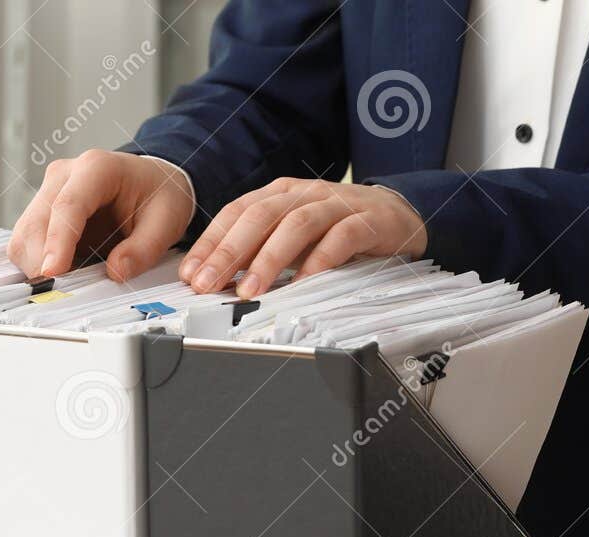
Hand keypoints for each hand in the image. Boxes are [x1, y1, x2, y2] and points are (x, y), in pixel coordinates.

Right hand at [8, 149, 196, 281]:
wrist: (150, 183)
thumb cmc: (157, 196)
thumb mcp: (167, 221)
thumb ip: (144, 249)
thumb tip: (116, 273)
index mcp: (97, 168)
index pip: (67, 205)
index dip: (56, 241)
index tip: (52, 272)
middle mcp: (64, 176)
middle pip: (35, 224)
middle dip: (43, 262)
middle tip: (65, 291)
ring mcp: (48, 193)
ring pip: (24, 236)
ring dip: (38, 265)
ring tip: (71, 279)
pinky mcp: (40, 213)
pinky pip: (26, 244)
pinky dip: (39, 264)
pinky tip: (65, 271)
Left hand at [179, 178, 427, 297]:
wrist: (398, 216)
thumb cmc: (335, 230)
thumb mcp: (290, 238)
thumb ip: (256, 252)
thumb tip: (213, 279)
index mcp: (279, 194)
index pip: (236, 213)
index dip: (210, 243)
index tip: (190, 274)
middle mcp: (305, 194)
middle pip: (260, 216)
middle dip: (229, 252)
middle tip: (209, 284)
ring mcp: (338, 204)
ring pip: (296, 224)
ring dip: (268, 259)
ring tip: (250, 291)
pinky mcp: (369, 220)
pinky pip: (341, 238)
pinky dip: (319, 260)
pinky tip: (301, 283)